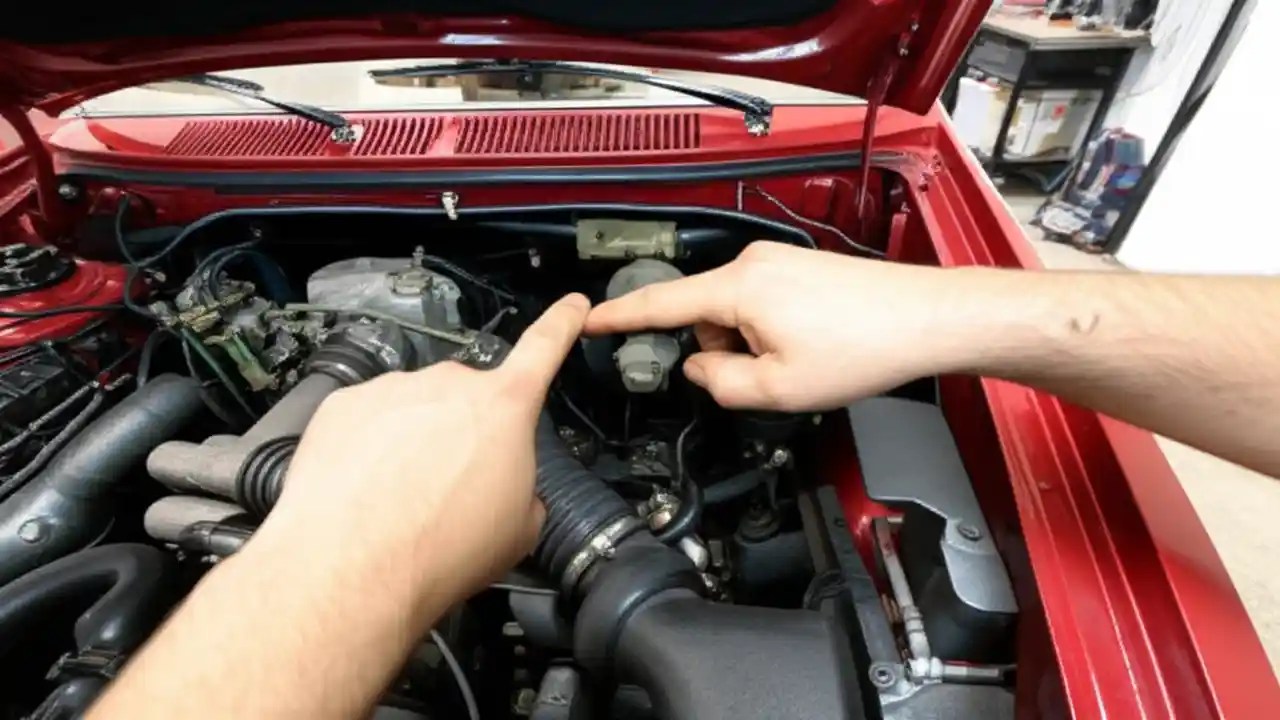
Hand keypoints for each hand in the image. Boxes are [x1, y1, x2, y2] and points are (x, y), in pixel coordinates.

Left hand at [257, 294, 590, 618]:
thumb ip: (525, 487)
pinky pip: (368, 421)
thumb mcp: (520, 529)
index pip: (545, 347)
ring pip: (415, 411)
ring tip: (403, 500)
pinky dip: (369, 451)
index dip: (562, 324)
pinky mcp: (344, 405)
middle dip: (464, 435)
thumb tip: (508, 487)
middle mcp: (449, 385)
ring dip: (414, 444)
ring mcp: (392, 390)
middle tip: (451, 488)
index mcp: (504, 407)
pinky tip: (367, 491)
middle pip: (468, 400)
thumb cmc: (441, 551)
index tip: (571, 305)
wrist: (352, 567)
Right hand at [587, 242, 979, 410]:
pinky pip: (761, 305)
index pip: (659, 304)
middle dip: (721, 353)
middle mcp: (752, 263)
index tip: (587, 320)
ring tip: (803, 359)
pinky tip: (814, 344)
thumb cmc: (862, 346)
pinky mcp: (798, 267)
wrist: (925, 318)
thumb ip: (720, 384)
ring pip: (734, 315)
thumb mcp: (777, 388)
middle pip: (703, 318)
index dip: (618, 317)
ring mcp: (777, 261)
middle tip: (770, 374)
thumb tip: (699, 369)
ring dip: (752, 345)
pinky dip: (773, 333)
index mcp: (737, 287)